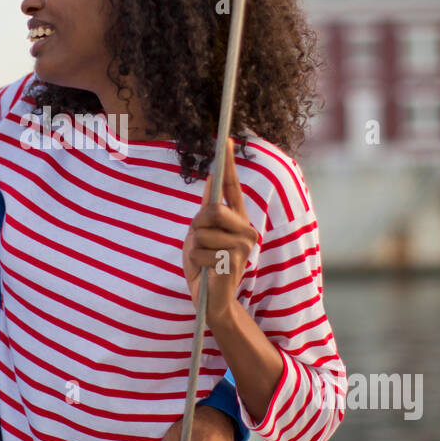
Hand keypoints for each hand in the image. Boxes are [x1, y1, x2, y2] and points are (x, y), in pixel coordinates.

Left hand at [182, 138, 257, 326]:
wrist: (210, 301)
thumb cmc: (203, 266)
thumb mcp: (200, 235)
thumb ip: (207, 212)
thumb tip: (212, 178)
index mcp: (237, 220)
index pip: (232, 187)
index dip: (228, 164)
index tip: (225, 139)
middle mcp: (246, 229)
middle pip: (211, 210)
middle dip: (197, 227)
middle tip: (199, 245)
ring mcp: (243, 245)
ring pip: (201, 232)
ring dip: (193, 249)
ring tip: (203, 262)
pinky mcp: (235, 260)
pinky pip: (199, 250)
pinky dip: (195, 262)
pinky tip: (207, 272)